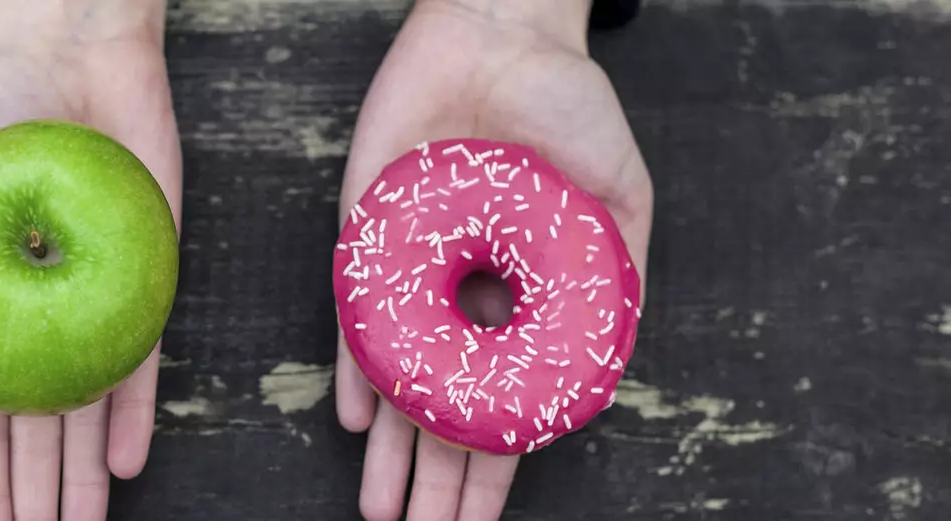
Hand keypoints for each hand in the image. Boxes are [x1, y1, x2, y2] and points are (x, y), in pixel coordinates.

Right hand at [0, 2, 179, 518]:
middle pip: (35, 426)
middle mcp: (40, 315)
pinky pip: (140, 355)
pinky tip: (125, 460)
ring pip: (88, 407)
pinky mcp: (144, 278)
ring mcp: (94, 301)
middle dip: (34, 493)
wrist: (73, 59)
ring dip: (82, 474)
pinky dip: (134, 409)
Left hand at [333, 1, 652, 519]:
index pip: (505, 403)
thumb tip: (598, 375)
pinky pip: (357, 315)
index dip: (494, 468)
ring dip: (390, 448)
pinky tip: (356, 419)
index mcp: (524, 302)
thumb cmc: (571, 110)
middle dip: (435, 478)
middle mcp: (465, 299)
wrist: (500, 35)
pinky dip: (355, 367)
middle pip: (446, 408)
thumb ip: (615, 284)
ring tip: (381, 509)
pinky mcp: (369, 238)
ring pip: (398, 378)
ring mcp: (414, 273)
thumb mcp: (622, 200)